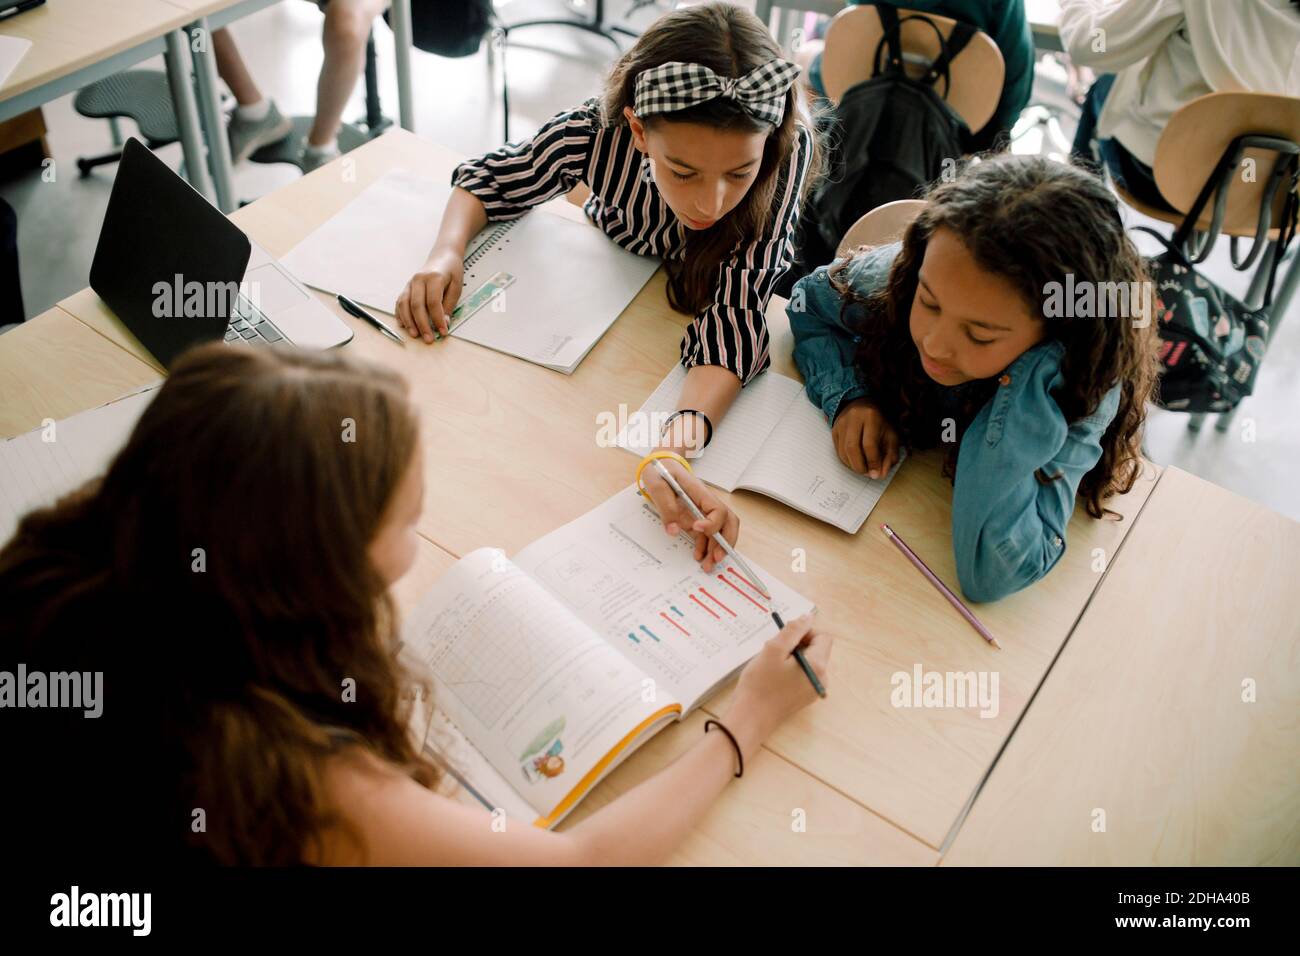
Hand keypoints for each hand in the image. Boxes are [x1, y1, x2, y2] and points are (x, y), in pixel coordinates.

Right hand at [395, 247, 463, 342]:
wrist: (442, 256)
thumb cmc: (451, 271)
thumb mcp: (457, 286)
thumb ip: (449, 305)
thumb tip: (444, 323)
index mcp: (434, 278)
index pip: (433, 303)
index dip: (437, 319)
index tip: (442, 332)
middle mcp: (418, 280)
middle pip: (417, 306)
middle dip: (422, 325)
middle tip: (428, 339)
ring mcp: (410, 283)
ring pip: (405, 304)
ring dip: (409, 322)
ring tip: (415, 335)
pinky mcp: (406, 287)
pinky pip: (400, 302)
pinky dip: (400, 315)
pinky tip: (404, 325)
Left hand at [639, 455, 737, 571]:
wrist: (660, 465)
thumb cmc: (661, 472)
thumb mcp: (658, 485)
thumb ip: (666, 507)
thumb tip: (673, 530)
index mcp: (699, 492)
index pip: (716, 509)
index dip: (712, 523)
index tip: (696, 529)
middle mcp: (706, 502)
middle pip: (728, 522)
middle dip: (725, 542)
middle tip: (716, 557)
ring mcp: (703, 511)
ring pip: (721, 531)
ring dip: (717, 549)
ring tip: (708, 565)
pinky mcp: (696, 518)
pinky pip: (707, 535)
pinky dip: (706, 548)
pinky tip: (699, 557)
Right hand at [723, 615, 831, 757]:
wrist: (750, 719)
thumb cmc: (760, 684)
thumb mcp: (774, 650)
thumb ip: (793, 631)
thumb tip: (807, 618)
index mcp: (817, 666)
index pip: (823, 637)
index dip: (805, 631)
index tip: (785, 636)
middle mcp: (821, 679)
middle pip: (816, 649)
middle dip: (796, 644)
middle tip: (773, 650)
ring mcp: (813, 690)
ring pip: (807, 661)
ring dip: (790, 656)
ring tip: (770, 664)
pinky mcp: (803, 697)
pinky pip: (801, 674)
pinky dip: (789, 669)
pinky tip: (771, 676)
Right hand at [832, 398, 899, 478]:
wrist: (862, 405)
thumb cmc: (879, 422)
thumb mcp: (891, 435)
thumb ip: (890, 455)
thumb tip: (881, 474)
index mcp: (871, 416)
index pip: (869, 444)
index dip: (873, 462)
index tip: (876, 474)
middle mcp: (853, 418)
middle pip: (852, 448)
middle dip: (859, 466)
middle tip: (867, 473)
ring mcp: (841, 424)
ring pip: (842, 451)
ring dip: (852, 465)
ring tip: (862, 468)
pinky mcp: (834, 430)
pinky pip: (838, 451)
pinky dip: (846, 461)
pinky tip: (855, 462)